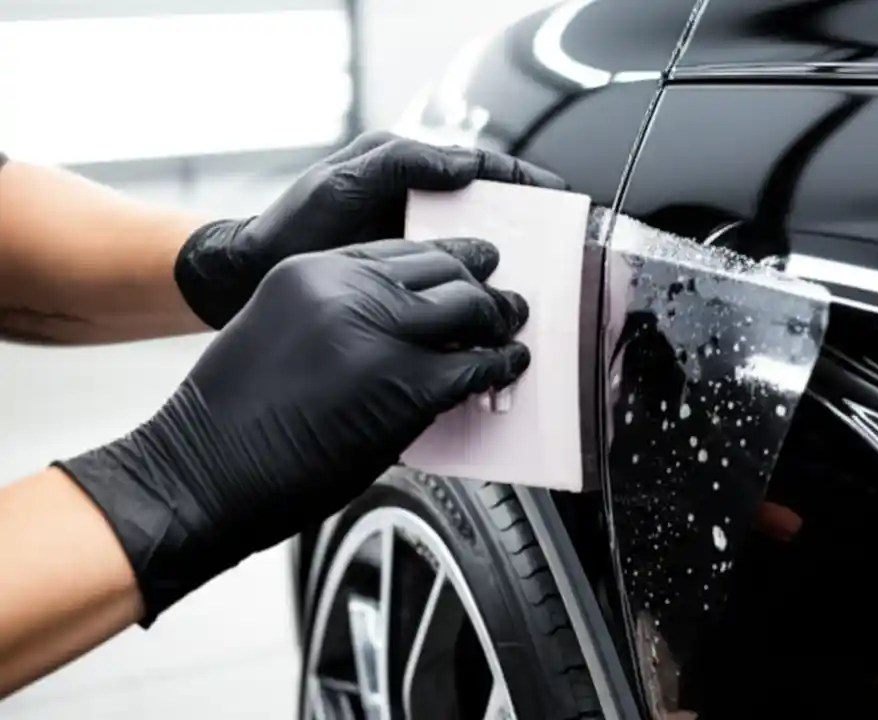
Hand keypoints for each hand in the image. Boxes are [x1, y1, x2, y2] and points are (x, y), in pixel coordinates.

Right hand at [56, 239, 529, 622]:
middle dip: (479, 281)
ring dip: (498, 316)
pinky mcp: (409, 386)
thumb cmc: (230, 417)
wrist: (204, 470)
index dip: (443, 256)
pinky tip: (509, 365)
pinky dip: (501, 364)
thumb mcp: (273, 329)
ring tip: (512, 323)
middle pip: (442, 268)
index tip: (468, 262)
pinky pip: (476, 364)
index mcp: (311, 271)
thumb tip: (389, 321)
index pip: (400, 248)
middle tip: (501, 293)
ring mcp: (382, 335)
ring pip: (469, 306)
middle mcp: (349, 292)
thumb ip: (331, 312)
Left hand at [174, 132, 564, 327]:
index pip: (481, 171)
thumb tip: (464, 167)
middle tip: (557, 253)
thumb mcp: (345, 180)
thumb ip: (402, 164)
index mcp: (410, 174)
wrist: (253, 277)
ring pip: (476, 257)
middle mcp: (419, 210)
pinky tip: (489, 319)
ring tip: (530, 291)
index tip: (558, 196)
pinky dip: (474, 302)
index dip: (523, 182)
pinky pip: (452, 290)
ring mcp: (416, 249)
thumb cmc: (295, 222)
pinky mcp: (408, 286)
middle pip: (489, 217)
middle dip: (525, 234)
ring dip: (504, 274)